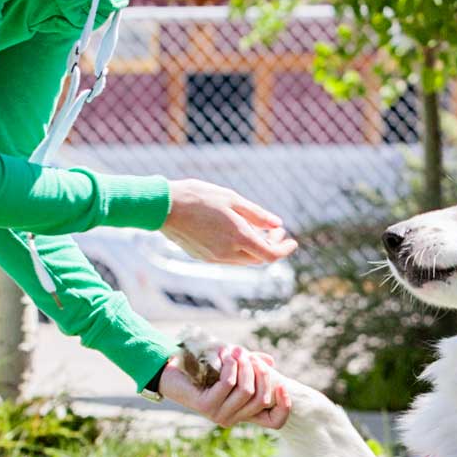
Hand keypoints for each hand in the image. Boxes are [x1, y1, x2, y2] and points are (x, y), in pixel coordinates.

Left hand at [158, 343, 291, 429]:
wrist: (172, 370)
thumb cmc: (205, 367)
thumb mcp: (234, 366)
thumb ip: (252, 364)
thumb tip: (271, 363)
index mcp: (244, 412)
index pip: (275, 422)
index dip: (285, 406)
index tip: (282, 385)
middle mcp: (233, 418)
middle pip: (262, 399)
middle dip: (261, 373)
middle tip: (250, 356)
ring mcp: (219, 415)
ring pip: (246, 391)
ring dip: (245, 366)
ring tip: (237, 351)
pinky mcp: (206, 406)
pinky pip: (228, 384)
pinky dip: (231, 366)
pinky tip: (226, 355)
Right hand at [162, 180, 297, 265]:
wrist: (164, 207)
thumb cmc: (199, 197)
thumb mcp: (232, 199)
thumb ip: (257, 215)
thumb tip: (278, 225)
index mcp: (237, 237)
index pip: (270, 255)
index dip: (284, 250)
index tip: (292, 241)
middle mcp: (227, 252)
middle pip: (258, 258)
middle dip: (270, 245)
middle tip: (275, 230)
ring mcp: (214, 257)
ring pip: (243, 259)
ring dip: (255, 248)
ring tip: (257, 229)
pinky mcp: (203, 257)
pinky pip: (228, 257)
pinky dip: (239, 249)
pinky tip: (236, 233)